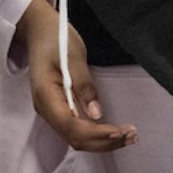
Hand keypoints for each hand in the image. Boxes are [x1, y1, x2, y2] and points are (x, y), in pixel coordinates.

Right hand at [16, 0, 135, 152]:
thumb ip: (83, 84)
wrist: (40, 31)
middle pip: (74, 138)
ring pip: (76, 137)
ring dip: (102, 141)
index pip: (70, 126)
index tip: (119, 131)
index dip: (95, 134)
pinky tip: (113, 132)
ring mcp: (52, 111)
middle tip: (132, 136)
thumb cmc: (56, 39)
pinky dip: (96, 134)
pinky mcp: (60, 109)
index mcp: (45, 96)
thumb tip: (96, 114)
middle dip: (103, 142)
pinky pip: (77, 129)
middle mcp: (46, 109)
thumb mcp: (72, 56)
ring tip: (128, 137)